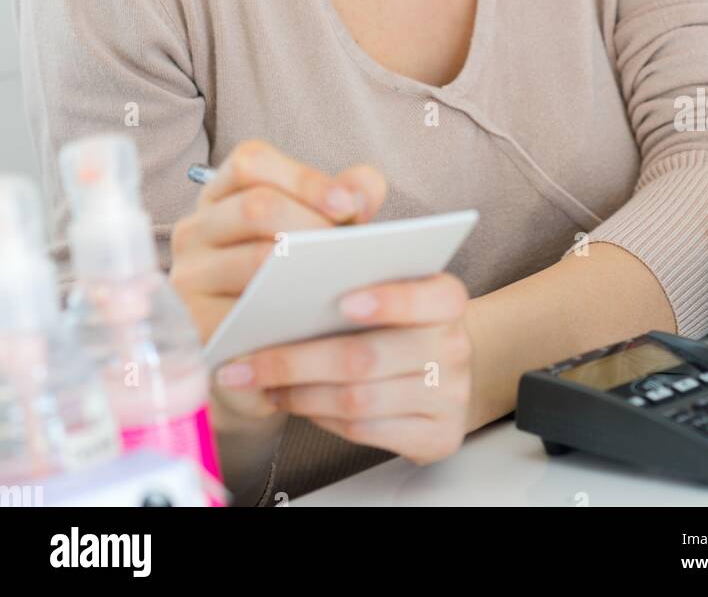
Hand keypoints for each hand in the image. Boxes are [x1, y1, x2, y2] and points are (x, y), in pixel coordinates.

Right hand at [168, 139, 386, 427]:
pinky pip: (246, 316)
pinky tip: (318, 321)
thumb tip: (365, 188)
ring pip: (253, 260)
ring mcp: (187, 278)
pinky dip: (288, 315)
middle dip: (312, 225)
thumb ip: (344, 201)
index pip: (251, 162)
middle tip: (348, 251)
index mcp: (221, 196)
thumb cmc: (291, 279)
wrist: (255, 352)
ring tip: (343, 282)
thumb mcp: (315, 232)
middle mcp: (194, 229)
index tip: (347, 203)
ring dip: (306, 271)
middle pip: (255, 206)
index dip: (303, 178)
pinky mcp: (195, 326)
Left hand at [214, 271, 472, 464]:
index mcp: (447, 299)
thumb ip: (357, 278)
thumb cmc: (402, 322)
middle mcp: (454, 347)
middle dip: (296, 361)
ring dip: (298, 393)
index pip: (428, 297)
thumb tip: (290, 279)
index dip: (388, 301)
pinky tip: (295, 402)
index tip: (341, 303)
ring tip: (259, 383)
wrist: (442, 372)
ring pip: (357, 399)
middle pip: (366, 356)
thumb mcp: (393, 288)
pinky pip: (364, 430)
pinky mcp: (436, 437)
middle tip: (246, 362)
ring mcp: (449, 396)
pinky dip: (320, 418)